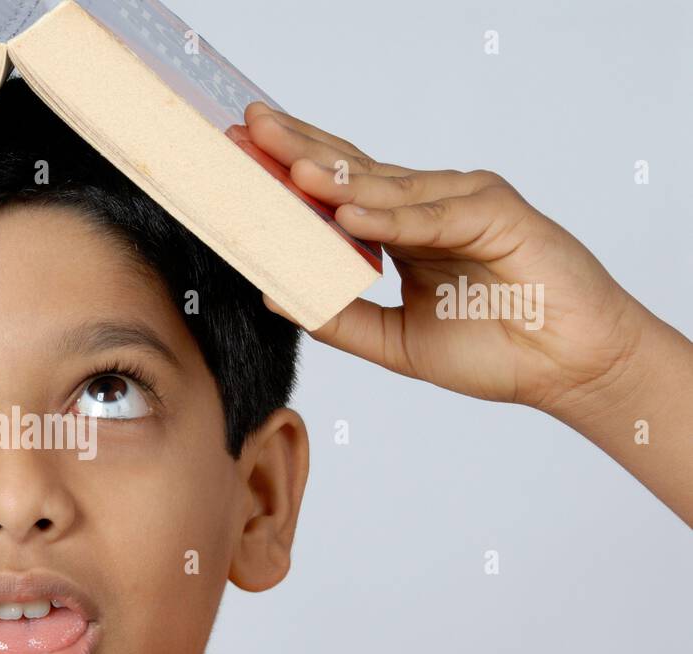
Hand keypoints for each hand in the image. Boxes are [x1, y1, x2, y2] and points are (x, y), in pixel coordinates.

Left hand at [227, 102, 645, 420]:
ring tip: (286, 169)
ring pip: (389, 188)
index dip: (290, 173)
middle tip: (250, 128)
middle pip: (354, 171)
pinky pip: (434, 216)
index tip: (242, 156)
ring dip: (336, 179)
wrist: (567, 369)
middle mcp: (429, 206)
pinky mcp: (498, 214)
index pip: (338, 191)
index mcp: (404, 228)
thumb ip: (340, 319)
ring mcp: (463, 203)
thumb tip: (275, 293)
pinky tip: (350, 216)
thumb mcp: (395, 341)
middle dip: (298, 149)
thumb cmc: (495, 350)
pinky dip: (392, 217)